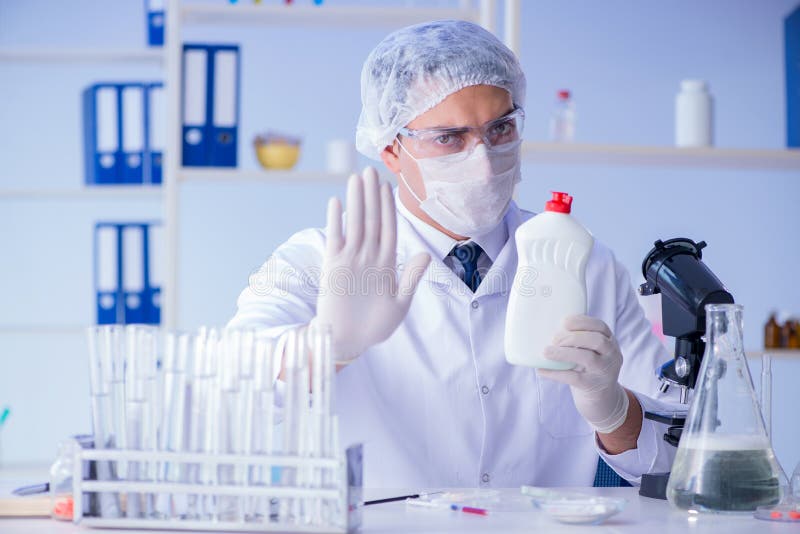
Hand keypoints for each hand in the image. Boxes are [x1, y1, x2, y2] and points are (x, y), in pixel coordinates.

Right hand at [314, 167, 430, 362]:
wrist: (349, 341)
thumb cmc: (375, 327)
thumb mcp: (399, 304)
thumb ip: (411, 278)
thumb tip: (425, 254)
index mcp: (385, 263)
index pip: (389, 228)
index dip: (389, 207)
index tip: (388, 186)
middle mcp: (367, 257)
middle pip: (371, 220)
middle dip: (372, 196)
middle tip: (370, 170)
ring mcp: (349, 260)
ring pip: (355, 224)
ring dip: (356, 201)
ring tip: (356, 178)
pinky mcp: (332, 267)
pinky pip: (335, 240)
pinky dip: (335, 222)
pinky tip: (336, 202)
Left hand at [537, 315, 629, 433]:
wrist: (602, 398)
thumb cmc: (588, 367)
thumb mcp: (591, 351)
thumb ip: (577, 340)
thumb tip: (543, 329)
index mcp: (610, 341)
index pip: (601, 326)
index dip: (583, 322)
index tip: (564, 322)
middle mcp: (612, 356)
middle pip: (597, 340)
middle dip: (574, 337)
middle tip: (554, 339)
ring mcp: (604, 372)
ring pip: (588, 358)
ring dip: (564, 353)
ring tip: (546, 352)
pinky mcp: (593, 386)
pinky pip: (574, 378)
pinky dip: (556, 373)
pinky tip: (542, 370)